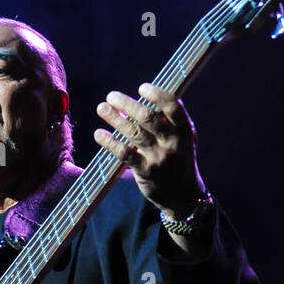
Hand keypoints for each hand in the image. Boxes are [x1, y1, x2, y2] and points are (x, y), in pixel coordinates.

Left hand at [94, 82, 206, 217]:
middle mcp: (173, 142)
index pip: (173, 106)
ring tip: (102, 108)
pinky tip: (99, 134)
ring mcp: (159, 157)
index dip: (157, 94)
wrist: (183, 196)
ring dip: (115, 119)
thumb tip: (131, 106)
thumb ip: (163, 122)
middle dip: (128, 104)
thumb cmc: (178, 159)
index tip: (142, 88)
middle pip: (149, 117)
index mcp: (185, 130)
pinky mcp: (146, 172)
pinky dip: (110, 143)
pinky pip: (125, 154)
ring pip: (134, 133)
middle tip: (111, 96)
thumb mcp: (181, 139)